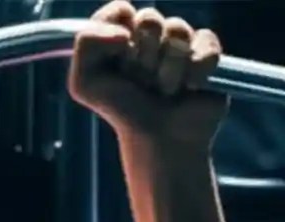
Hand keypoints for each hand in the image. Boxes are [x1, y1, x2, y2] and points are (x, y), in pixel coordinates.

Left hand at [68, 1, 227, 148]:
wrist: (160, 138)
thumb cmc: (121, 110)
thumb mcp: (84, 83)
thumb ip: (87, 43)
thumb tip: (124, 30)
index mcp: (118, 37)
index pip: (119, 10)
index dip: (118, 32)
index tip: (116, 59)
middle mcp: (148, 36)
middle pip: (148, 17)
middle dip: (142, 55)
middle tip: (140, 81)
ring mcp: (179, 43)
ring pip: (177, 29)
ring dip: (167, 67)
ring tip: (163, 90)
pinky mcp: (206, 52)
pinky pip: (205, 41)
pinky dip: (196, 69)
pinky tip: (189, 88)